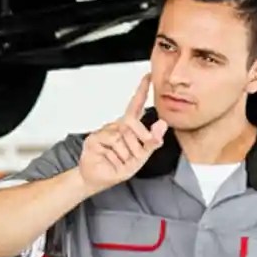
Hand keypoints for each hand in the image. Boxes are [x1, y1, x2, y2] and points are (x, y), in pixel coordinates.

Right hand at [77, 75, 168, 192]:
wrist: (97, 180)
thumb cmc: (117, 168)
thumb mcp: (140, 158)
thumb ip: (152, 142)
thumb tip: (162, 125)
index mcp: (128, 128)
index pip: (136, 106)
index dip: (142, 91)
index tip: (148, 77)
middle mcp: (116, 126)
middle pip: (133, 123)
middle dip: (141, 139)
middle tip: (135, 155)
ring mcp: (104, 131)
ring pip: (123, 136)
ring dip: (126, 153)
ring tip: (118, 160)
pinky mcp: (94, 138)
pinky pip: (111, 141)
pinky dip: (114, 154)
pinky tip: (109, 158)